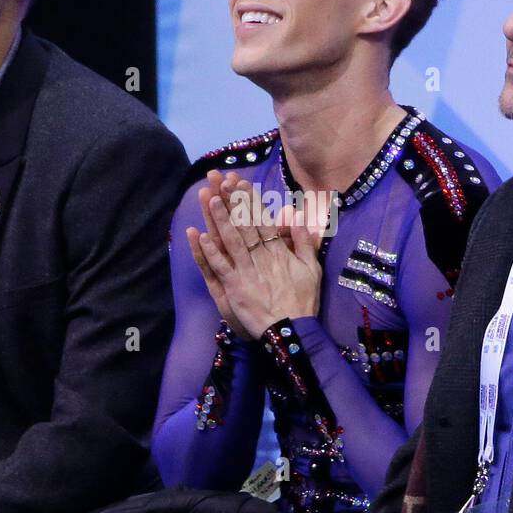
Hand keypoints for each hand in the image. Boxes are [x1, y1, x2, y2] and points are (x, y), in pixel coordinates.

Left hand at [191, 172, 325, 339]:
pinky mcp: (235, 288)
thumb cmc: (304, 302)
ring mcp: (247, 272)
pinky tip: (199, 235)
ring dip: (219, 218)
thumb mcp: (313, 269)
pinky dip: (210, 250)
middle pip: (244, 224)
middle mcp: (262, 257)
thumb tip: (299, 217)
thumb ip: (307, 242)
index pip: (263, 219)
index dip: (250, 200)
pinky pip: (220, 266)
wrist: (293, 331)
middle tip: (220, 181)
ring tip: (209, 198)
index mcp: (280, 251)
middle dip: (232, 201)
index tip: (241, 182)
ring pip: (231, 240)